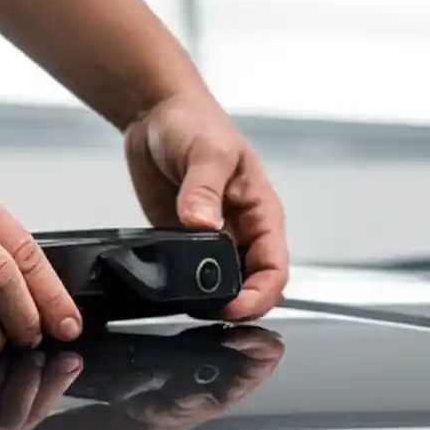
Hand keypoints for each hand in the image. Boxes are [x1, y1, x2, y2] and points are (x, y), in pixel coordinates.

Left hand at [123, 91, 288, 319]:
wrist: (155, 113)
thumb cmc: (193, 120)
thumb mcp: (205, 151)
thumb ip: (204, 189)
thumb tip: (202, 223)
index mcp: (260, 210)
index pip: (274, 267)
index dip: (259, 294)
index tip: (233, 306)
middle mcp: (242, 228)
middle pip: (254, 285)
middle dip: (240, 307)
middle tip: (210, 316)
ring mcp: (214, 237)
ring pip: (225, 285)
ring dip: (214, 302)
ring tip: (192, 310)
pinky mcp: (185, 240)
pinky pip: (193, 274)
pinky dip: (188, 289)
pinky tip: (173, 293)